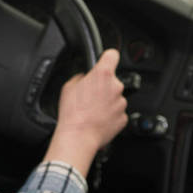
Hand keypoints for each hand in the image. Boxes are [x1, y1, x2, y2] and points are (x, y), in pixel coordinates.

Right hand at [44, 49, 128, 174]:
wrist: (78, 137)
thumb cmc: (72, 113)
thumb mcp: (68, 86)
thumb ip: (81, 77)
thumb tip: (85, 78)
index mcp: (102, 74)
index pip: (112, 55)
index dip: (107, 57)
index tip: (105, 60)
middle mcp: (116, 86)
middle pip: (112, 80)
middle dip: (103, 86)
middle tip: (90, 96)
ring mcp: (121, 103)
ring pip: (115, 98)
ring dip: (106, 102)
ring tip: (92, 111)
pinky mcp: (123, 118)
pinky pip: (117, 112)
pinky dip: (110, 115)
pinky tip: (98, 119)